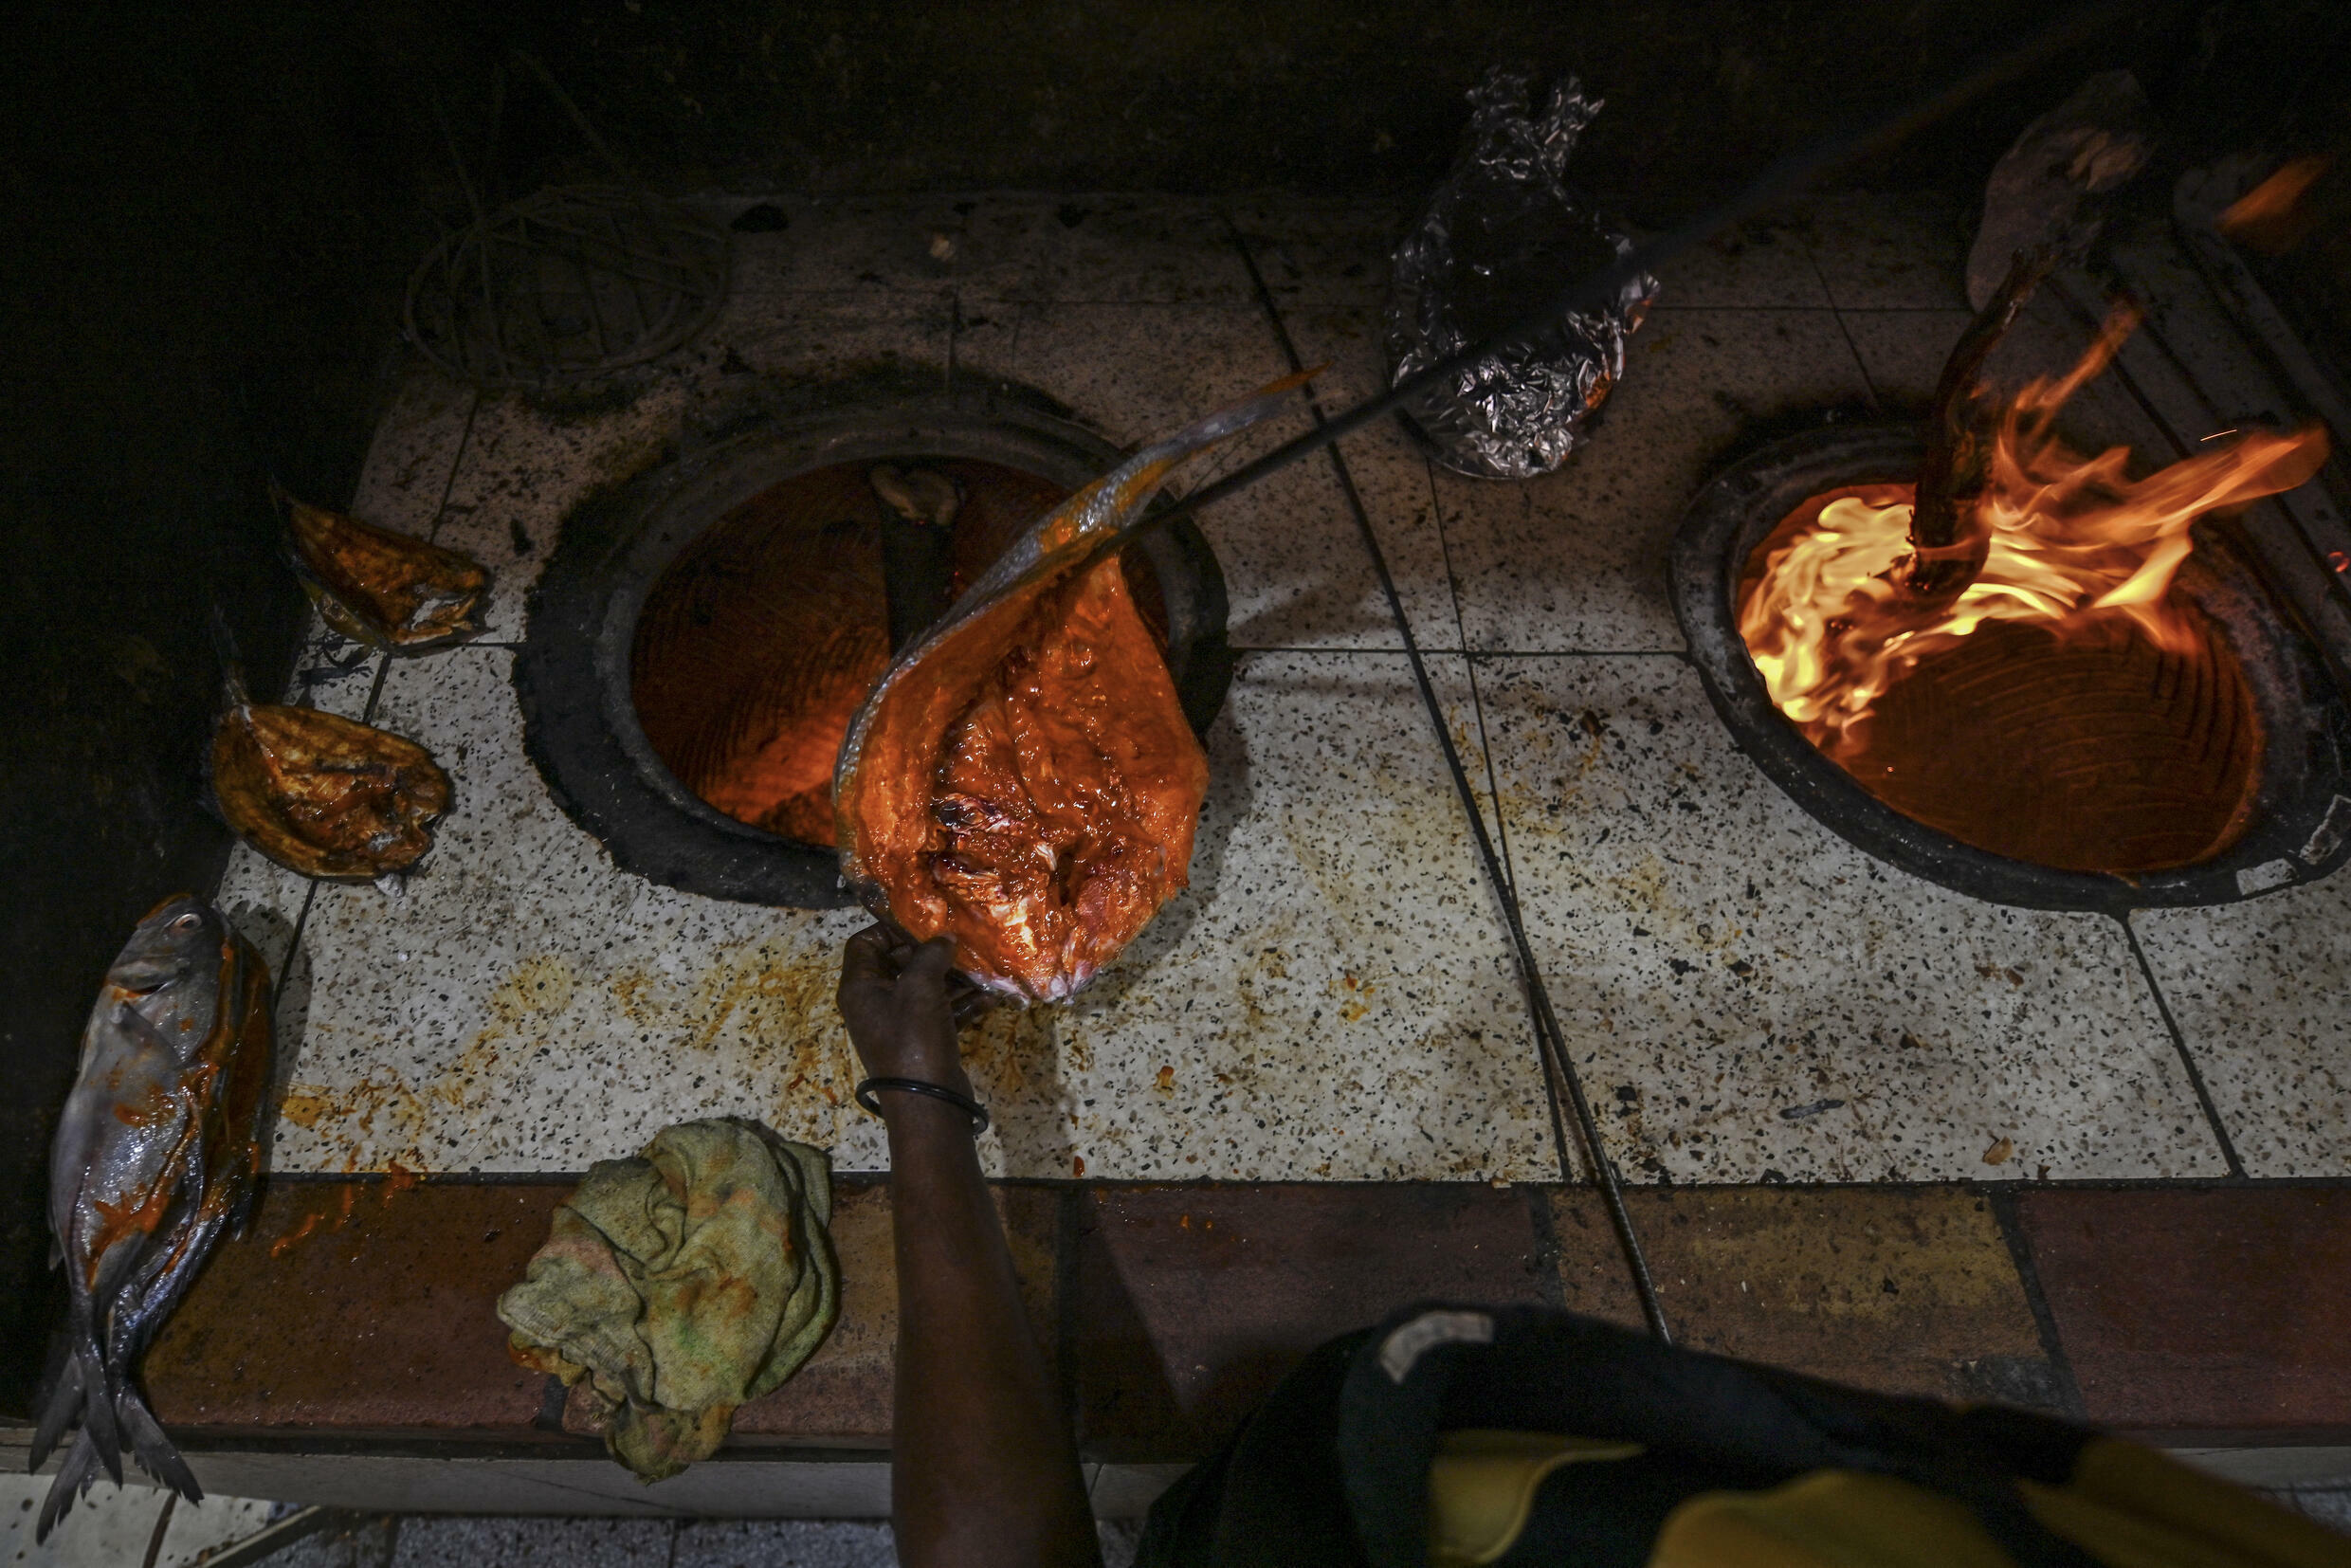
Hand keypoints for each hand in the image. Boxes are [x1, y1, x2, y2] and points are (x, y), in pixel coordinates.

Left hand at [837, 925, 977, 1096]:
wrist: (928, 1103)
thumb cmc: (913, 1039)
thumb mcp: (920, 988)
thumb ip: (930, 955)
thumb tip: (944, 937)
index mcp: (860, 988)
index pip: (864, 943)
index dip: (889, 928)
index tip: (923, 922)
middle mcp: (874, 1003)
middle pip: (898, 963)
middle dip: (930, 952)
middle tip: (958, 940)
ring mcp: (899, 1023)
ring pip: (924, 988)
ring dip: (951, 976)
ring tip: (980, 965)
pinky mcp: (923, 1039)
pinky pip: (940, 1011)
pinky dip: (961, 1003)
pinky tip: (990, 996)